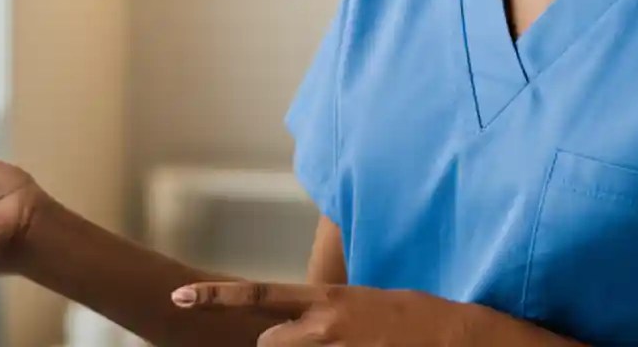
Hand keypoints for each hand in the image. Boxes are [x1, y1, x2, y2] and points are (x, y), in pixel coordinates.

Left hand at [170, 281, 493, 345]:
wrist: (458, 338)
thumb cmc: (417, 319)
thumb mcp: (368, 302)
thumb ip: (331, 310)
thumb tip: (306, 320)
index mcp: (329, 298)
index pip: (259, 294)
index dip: (215, 297)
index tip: (178, 297)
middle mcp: (326, 326)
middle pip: (267, 344)